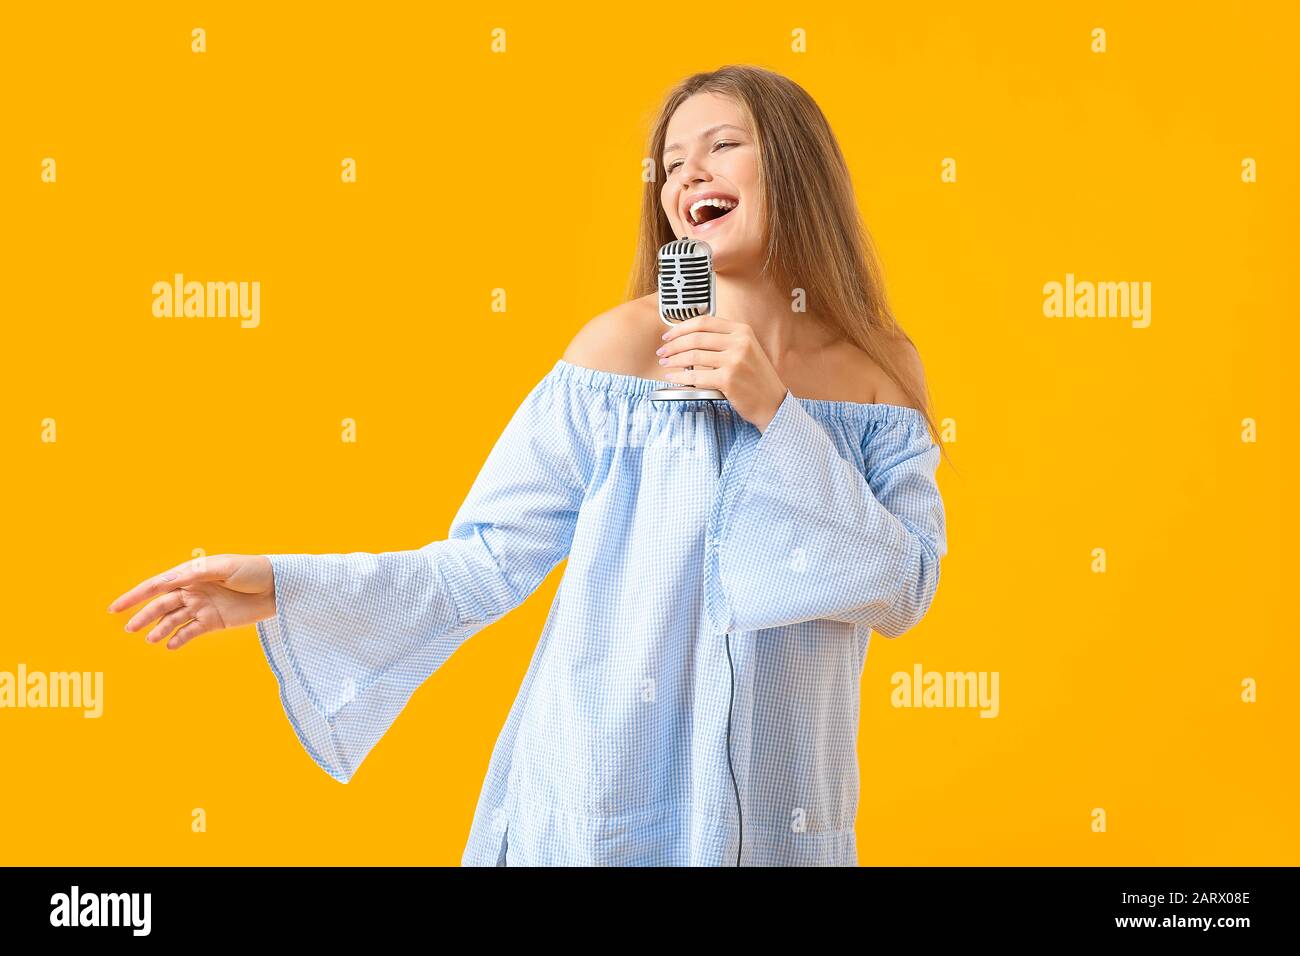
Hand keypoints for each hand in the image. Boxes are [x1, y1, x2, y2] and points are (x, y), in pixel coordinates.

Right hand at [107, 554, 276, 649]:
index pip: (157, 585)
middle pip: (161, 604)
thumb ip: (199, 574)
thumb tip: (174, 579)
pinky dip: (179, 639)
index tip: (114, 608)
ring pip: (173, 619)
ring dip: (160, 629)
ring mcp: (202, 606)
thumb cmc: (253, 570)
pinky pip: (191, 632)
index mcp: (192, 574)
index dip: (134, 596)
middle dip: (144, 616)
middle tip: (129, 629)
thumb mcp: (226, 567)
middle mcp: (193, 590)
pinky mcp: (214, 621)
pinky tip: (169, 646)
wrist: (279, 588)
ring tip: (150, 640)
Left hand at [656, 315, 788, 431]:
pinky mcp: (728, 380)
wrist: (773, 402)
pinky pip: (696, 377)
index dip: (681, 327)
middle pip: (696, 337)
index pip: (704, 322)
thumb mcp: (746, 350)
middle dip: (673, 344)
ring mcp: (735, 361)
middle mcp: (740, 342)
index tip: (669, 335)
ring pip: (693, 356)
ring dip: (673, 360)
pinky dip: (680, 377)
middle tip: (662, 351)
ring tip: (665, 363)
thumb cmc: (756, 379)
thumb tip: (689, 338)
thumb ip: (724, 340)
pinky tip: (673, 378)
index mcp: (742, 331)